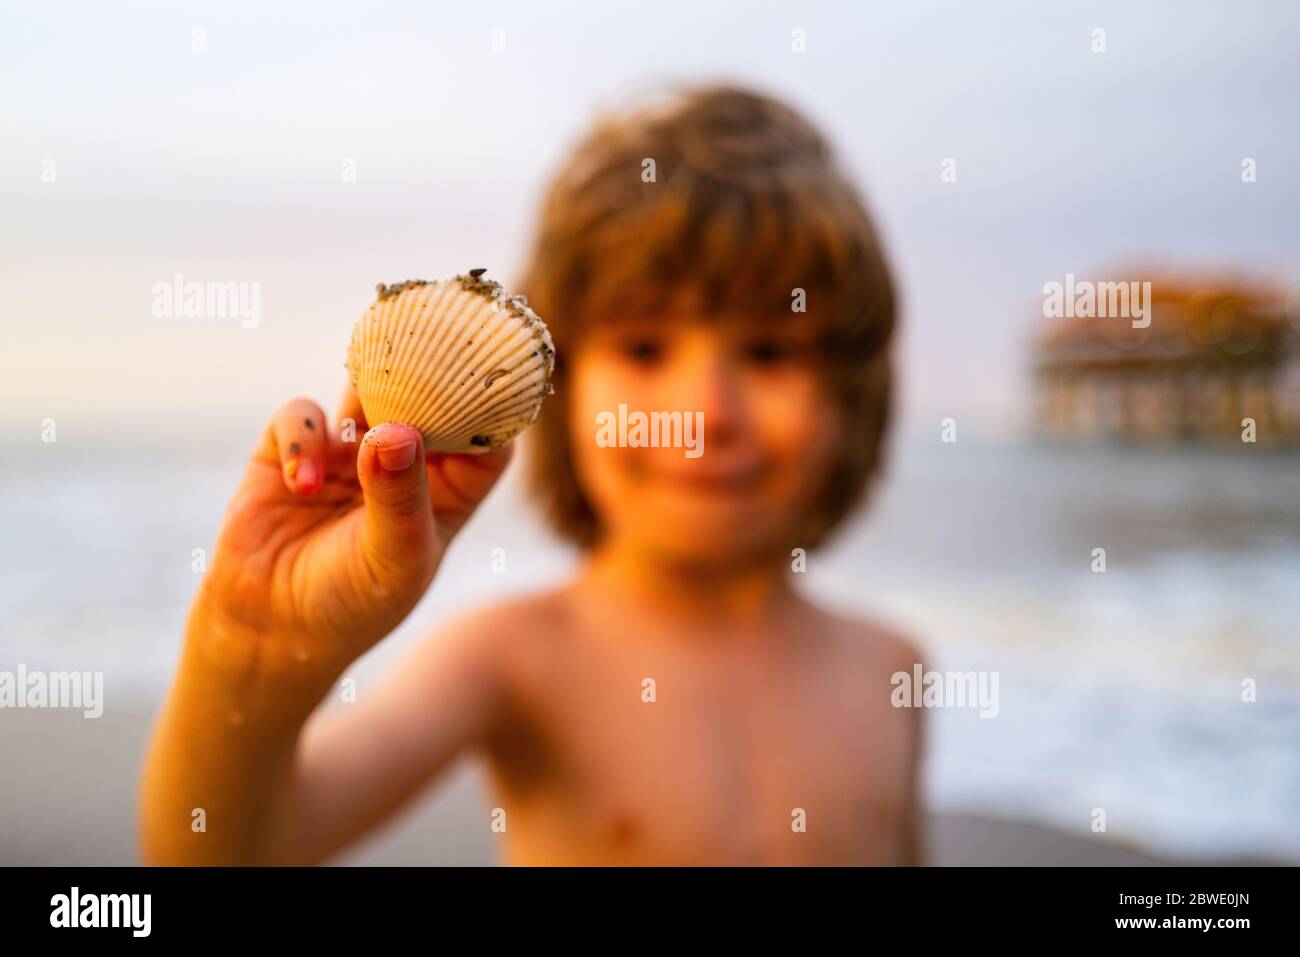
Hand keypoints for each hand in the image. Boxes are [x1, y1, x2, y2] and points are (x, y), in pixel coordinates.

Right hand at [192, 386, 510, 695]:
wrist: (268, 633)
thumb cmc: (350, 606)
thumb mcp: (393, 557)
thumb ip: (399, 495)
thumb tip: (398, 431)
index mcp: (446, 494)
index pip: (486, 440)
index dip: (492, 412)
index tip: (482, 387)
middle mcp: (402, 466)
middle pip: (427, 399)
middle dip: (425, 380)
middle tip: (420, 363)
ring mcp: (347, 454)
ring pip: (365, 390)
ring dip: (363, 394)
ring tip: (362, 428)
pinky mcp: (291, 452)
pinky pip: (301, 416)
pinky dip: (301, 438)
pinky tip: (301, 484)